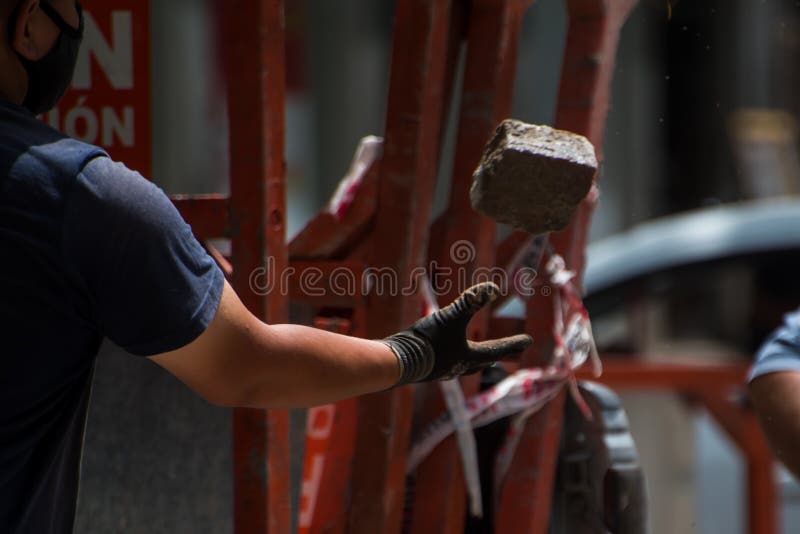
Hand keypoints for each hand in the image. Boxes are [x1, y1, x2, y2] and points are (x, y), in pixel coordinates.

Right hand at [382, 282, 532, 384]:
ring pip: (464, 365)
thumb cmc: (427, 340)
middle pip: (483, 361)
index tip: (530, 341)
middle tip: (509, 354)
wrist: (396, 364)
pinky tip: (444, 354)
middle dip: (496, 355)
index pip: (497, 349)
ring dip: (474, 359)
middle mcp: (458, 367)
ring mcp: (441, 370)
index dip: (514, 342)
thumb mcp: (450, 317)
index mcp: (468, 357)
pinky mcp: (426, 368)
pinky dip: (452, 358)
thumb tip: (492, 287)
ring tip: (476, 356)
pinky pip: (446, 363)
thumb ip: (470, 302)